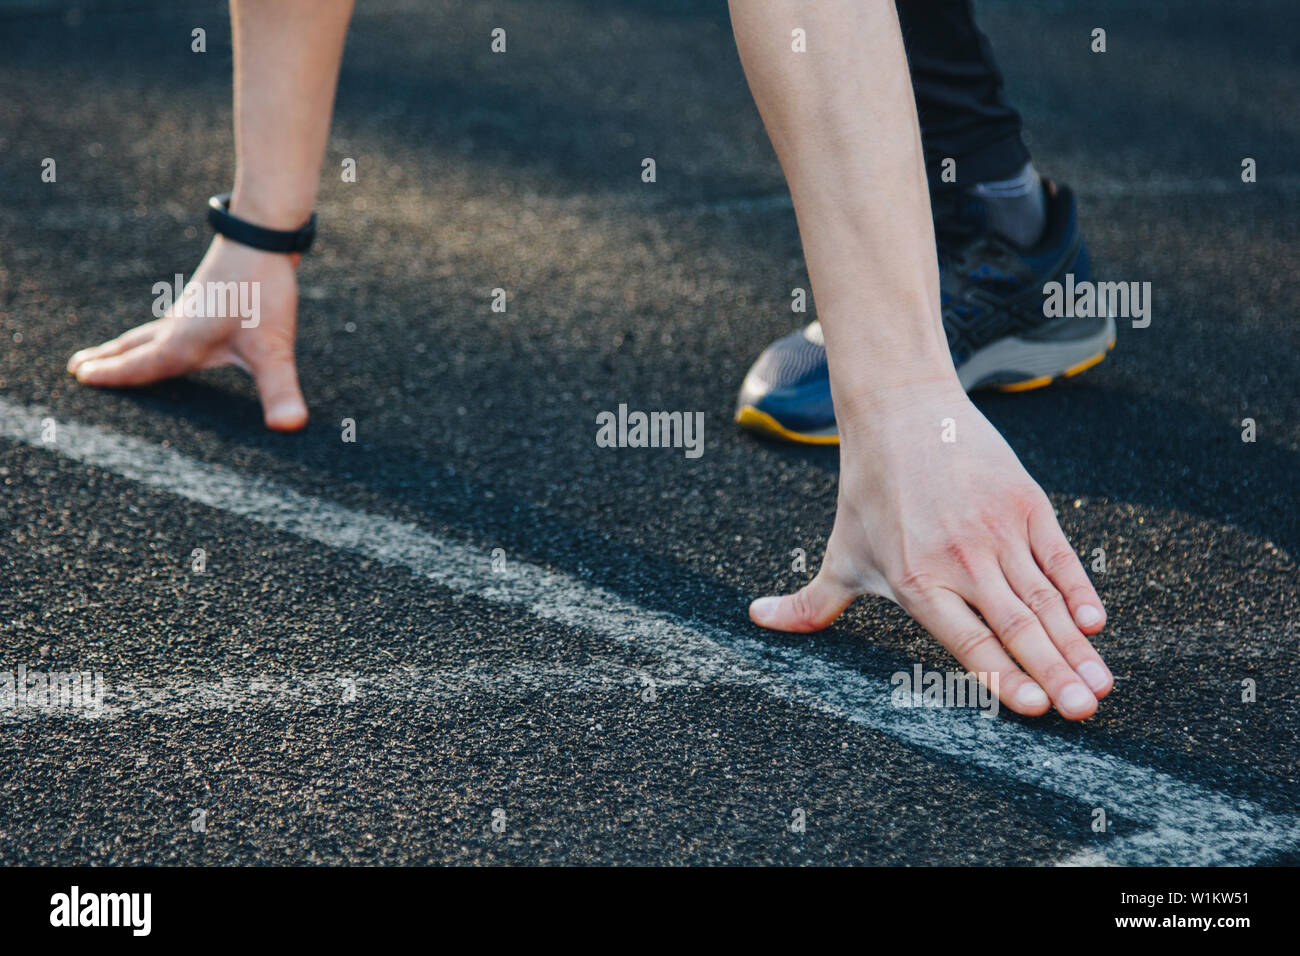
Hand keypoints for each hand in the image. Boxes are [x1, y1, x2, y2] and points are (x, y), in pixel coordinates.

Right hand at [67, 236, 307, 430]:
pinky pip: (172, 321)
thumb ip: (280, 390)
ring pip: (151, 332)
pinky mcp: (208, 297)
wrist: (262, 238)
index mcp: (181, 343)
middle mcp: (179, 326)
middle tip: (75, 368)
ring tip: (111, 351)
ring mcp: (192, 309)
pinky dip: (157, 332)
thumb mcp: (274, 349)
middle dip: (109, 360)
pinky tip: (171, 329)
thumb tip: (290, 427)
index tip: (80, 378)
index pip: (140, 367)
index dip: (113, 376)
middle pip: (136, 347)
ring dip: (129, 345)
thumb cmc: (262, 292)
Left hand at [750, 381, 1111, 718]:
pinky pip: (1059, 557)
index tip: (1034, 708)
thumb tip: (757, 619)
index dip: (1001, 675)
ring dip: (1076, 645)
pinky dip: (1080, 590)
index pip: (965, 639)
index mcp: (915, 579)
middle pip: (1016, 627)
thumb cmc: (868, 490)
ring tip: (1102, 687)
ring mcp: (996, 530)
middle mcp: (959, 559)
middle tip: (1086, 711)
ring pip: (1045, 599)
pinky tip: (1097, 623)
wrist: (900, 408)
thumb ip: (810, 601)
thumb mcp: (841, 552)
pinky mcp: (1025, 502)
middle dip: (1054, 673)